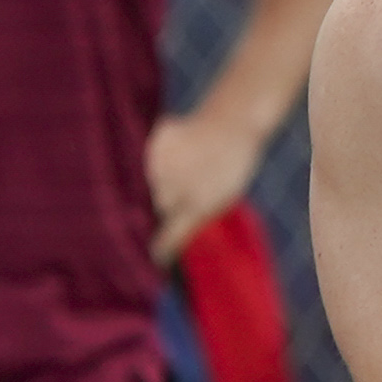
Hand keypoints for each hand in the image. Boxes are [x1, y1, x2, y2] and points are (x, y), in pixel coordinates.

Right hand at [146, 107, 265, 264]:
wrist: (233, 124)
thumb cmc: (230, 167)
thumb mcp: (221, 198)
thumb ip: (194, 217)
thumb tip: (167, 236)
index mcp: (197, 205)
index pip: (170, 235)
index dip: (162, 247)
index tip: (156, 256)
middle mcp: (177, 186)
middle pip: (157, 206)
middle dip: (165, 206)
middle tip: (182, 194)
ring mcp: (164, 162)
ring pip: (150, 183)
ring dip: (161, 182)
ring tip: (187, 168)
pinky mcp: (157, 142)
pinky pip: (148, 159)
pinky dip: (159, 160)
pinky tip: (180, 152)